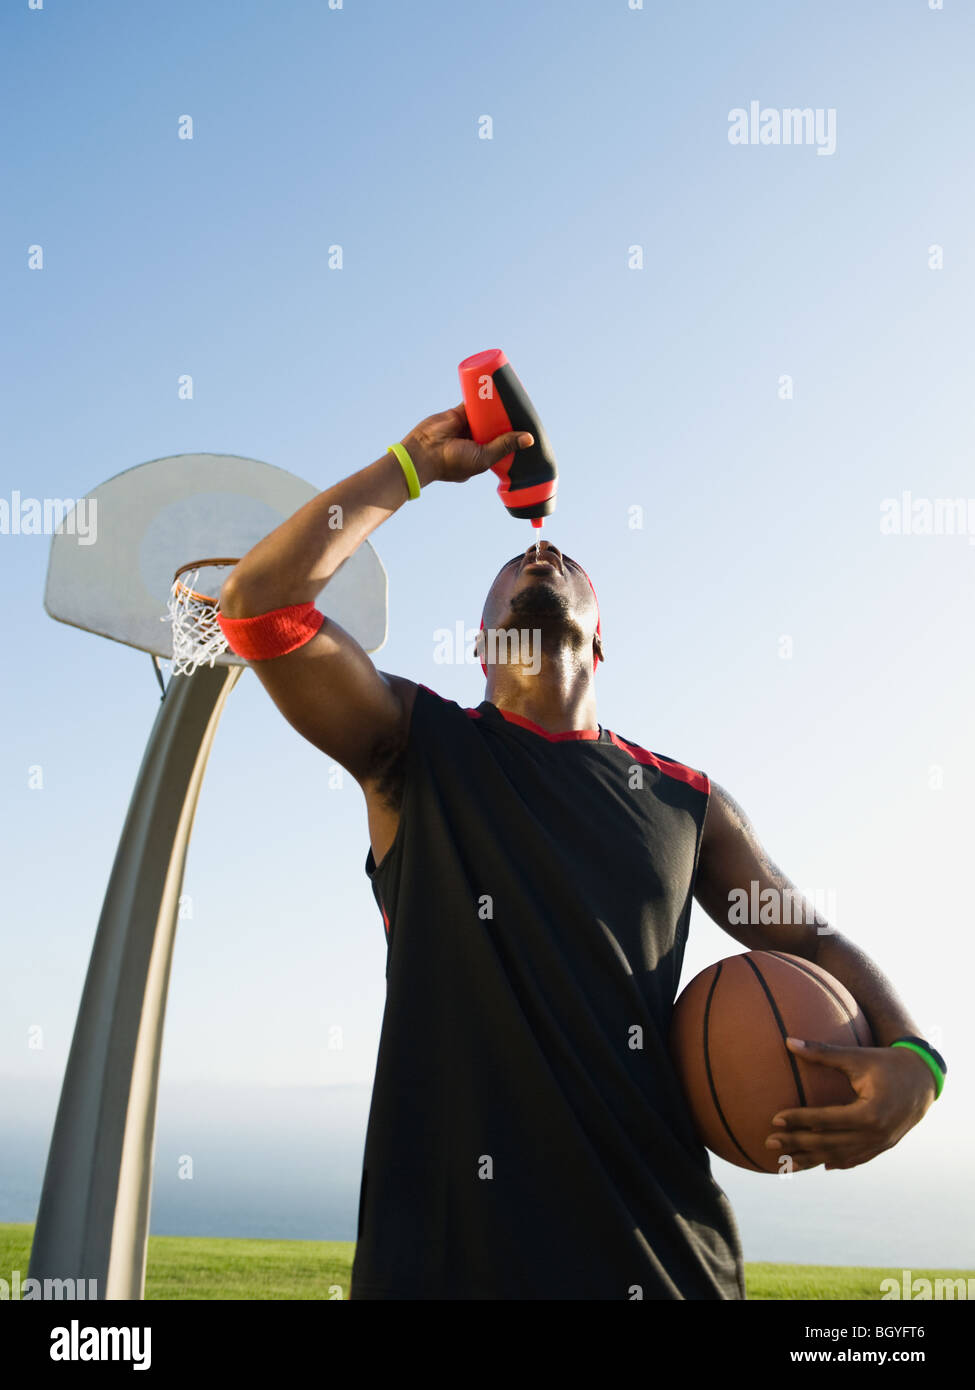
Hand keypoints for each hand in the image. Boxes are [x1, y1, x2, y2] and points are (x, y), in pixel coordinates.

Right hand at [401, 404, 532, 485]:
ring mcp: (468, 425)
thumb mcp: (483, 457)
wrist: (424, 452)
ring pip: (487, 412)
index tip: (527, 427)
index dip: (514, 435)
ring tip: (513, 395)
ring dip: (497, 405)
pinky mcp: (459, 412)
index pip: (503, 444)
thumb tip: (529, 439)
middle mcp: (477, 440)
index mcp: (484, 455)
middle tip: (524, 407)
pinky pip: (473, 400)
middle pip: (497, 426)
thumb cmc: (453, 462)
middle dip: (508, 418)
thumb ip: (504, 446)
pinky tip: (493, 386)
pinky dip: (481, 393)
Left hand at [764, 1037, 937, 1172]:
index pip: (826, 1121)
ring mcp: (880, 1144)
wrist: (923, 1079)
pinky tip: (819, 1164)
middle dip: (798, 1145)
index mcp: (869, 1113)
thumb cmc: (886, 1062)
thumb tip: (787, 1041)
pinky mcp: (883, 1146)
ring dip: (811, 1159)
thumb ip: (822, 1052)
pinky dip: (836, 1162)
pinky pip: (856, 1158)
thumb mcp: (856, 1056)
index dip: (799, 1121)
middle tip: (769, 1142)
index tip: (774, 1119)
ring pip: (840, 1157)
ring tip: (784, 1162)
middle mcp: (875, 1134)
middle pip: (829, 1144)